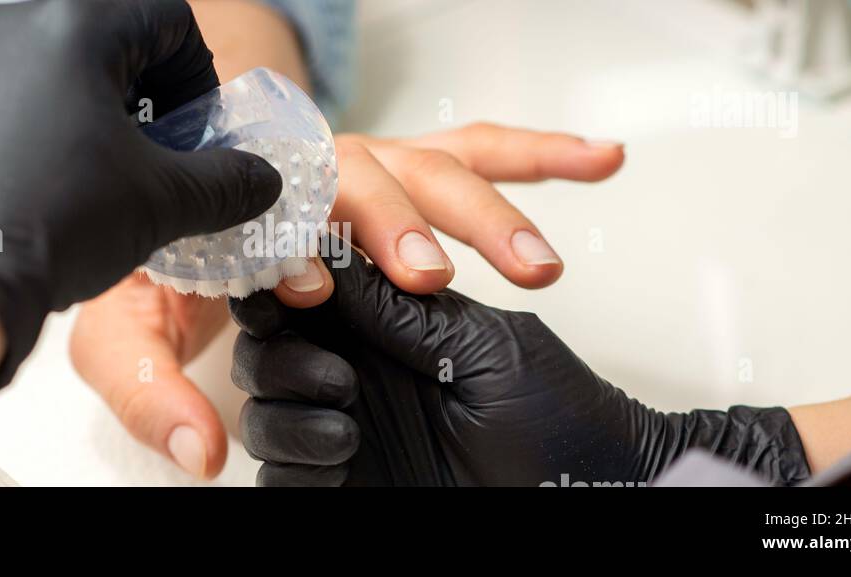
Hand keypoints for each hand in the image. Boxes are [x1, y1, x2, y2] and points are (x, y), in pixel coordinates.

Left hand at [0, 0, 280, 393]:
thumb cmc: (44, 225)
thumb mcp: (161, 204)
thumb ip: (224, 184)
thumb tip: (258, 181)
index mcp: (72, 26)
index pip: (165, 18)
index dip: (197, 74)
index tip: (194, 130)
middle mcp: (2, 29)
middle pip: (98, 42)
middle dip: (138, 100)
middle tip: (150, 162)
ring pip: (38, 75)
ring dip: (79, 120)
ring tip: (88, 191)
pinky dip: (22, 140)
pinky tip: (28, 202)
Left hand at [70, 124, 626, 477]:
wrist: (177, 213)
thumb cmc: (156, 271)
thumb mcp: (122, 332)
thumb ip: (153, 390)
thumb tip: (202, 452)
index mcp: (242, 201)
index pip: (271, 212)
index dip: (291, 246)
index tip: (306, 288)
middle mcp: (311, 173)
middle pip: (366, 177)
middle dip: (398, 225)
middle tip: (427, 276)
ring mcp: (368, 168)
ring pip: (437, 164)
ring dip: (486, 211)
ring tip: (530, 263)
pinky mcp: (409, 171)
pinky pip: (482, 150)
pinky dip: (540, 154)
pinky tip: (595, 162)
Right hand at [228, 252, 812, 485]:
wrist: (588, 503)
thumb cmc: (562, 422)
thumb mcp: (482, 346)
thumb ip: (400, 307)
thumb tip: (330, 256)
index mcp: (394, 321)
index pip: (314, 284)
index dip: (289, 274)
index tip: (293, 277)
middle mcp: (360, 366)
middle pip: (270, 341)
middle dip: (280, 341)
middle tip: (326, 352)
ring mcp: (341, 424)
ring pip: (262, 404)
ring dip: (287, 401)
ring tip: (344, 407)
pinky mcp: (333, 480)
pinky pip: (277, 469)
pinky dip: (296, 457)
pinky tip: (343, 450)